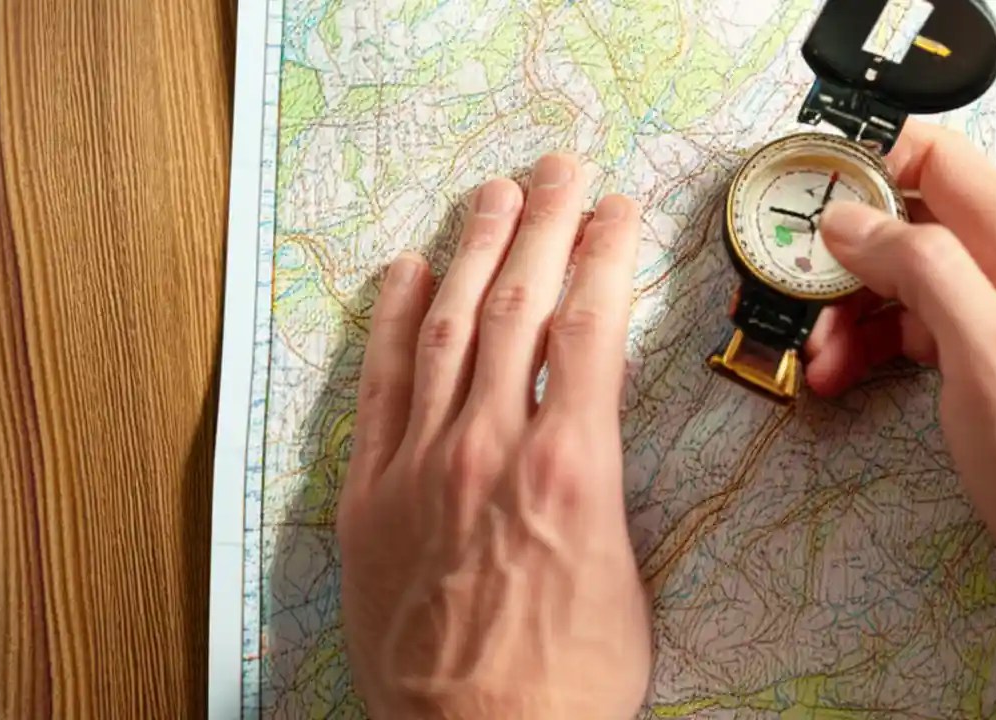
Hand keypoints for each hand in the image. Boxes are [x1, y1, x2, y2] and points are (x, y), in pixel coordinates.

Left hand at [336, 154, 651, 718]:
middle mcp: (490, 448)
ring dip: (473, 251)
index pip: (589, 326)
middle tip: (558, 170)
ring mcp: (422, 465)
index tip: (617, 209)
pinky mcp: (371, 496)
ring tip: (492, 196)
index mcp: (569, 469)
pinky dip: (393, 322)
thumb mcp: (623, 578)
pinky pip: (380, 387)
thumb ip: (601, 490)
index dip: (605, 252)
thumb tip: (586, 436)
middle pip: (520, 304)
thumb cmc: (564, 687)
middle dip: (543, 224)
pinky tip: (408, 273)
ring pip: (449, 328)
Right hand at [806, 120, 995, 718]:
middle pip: (907, 222)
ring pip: (904, 279)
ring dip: (849, 310)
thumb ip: (924, 271)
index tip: (806, 208)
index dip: (864, 168)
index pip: (934, 156)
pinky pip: (916, 327)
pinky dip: (871, 345)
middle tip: (797, 301)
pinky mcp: (987, 356)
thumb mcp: (990, 358)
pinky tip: (842, 377)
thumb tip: (850, 218)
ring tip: (817, 359)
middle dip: (842, 256)